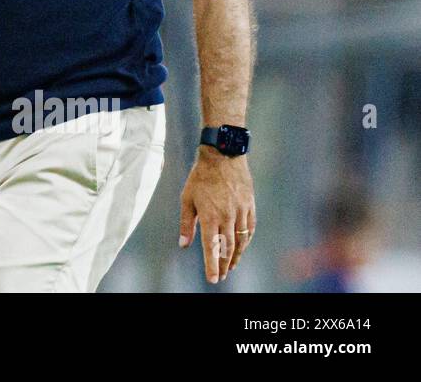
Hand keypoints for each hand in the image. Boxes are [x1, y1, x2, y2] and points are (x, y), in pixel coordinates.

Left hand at [179, 148, 256, 283]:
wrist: (223, 155)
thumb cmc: (200, 176)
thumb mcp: (187, 198)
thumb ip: (186, 223)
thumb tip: (184, 245)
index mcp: (210, 216)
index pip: (211, 248)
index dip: (212, 266)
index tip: (213, 279)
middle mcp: (227, 217)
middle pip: (227, 248)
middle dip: (224, 265)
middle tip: (222, 276)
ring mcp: (240, 212)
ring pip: (240, 241)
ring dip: (236, 256)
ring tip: (231, 266)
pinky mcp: (249, 206)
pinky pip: (250, 229)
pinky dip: (246, 241)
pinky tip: (242, 247)